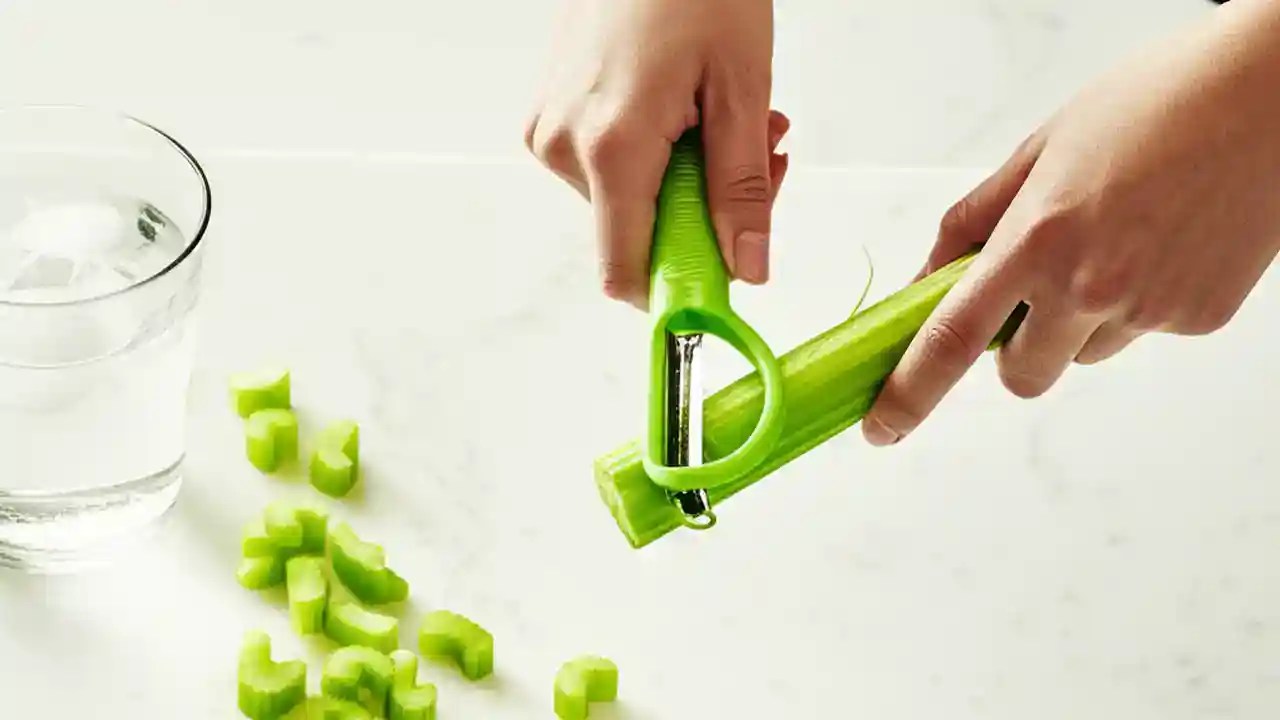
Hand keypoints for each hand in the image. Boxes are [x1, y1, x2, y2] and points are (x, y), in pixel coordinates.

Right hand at [524, 0, 788, 307]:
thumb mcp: (743, 91)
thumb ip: (742, 189)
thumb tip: (746, 267)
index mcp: (611, 147)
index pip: (626, 270)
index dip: (678, 288)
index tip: (724, 278)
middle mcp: (564, 147)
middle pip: (637, 234)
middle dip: (704, 213)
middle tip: (758, 156)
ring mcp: (550, 129)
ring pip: (628, 201)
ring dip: (686, 179)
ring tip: (722, 117)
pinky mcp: (550, 114)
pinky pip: (608, 167)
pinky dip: (656, 156)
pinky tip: (686, 111)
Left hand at [863, 0, 1279, 445]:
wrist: (1270, 93)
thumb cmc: (1154, 102)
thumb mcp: (1041, 149)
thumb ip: (976, 221)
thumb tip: (928, 278)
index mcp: (1036, 240)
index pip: (952, 339)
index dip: (909, 392)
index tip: (881, 425)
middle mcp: (1088, 286)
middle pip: (1021, 377)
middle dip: (1014, 351)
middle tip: (1033, 296)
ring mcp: (1150, 309)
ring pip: (1084, 354)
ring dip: (1081, 322)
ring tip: (1119, 240)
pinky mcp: (1201, 319)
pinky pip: (1143, 332)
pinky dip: (1140, 303)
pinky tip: (1163, 242)